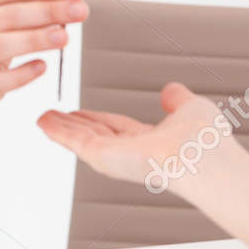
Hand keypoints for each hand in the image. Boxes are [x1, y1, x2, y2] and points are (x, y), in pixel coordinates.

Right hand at [37, 81, 243, 191]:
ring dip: (60, 128)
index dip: (97, 118)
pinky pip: (75, 141)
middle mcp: (130, 152)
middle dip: (72, 125)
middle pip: (94, 134)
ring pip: (81, 139)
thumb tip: (171, 90)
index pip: (116, 127)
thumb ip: (177, 100)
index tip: (81, 112)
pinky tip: (44, 122)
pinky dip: (57, 131)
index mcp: (150, 140)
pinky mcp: (104, 158)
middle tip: (53, 115)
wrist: (204, 157)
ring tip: (42, 117)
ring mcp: (115, 157)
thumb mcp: (191, 108)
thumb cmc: (206, 140)